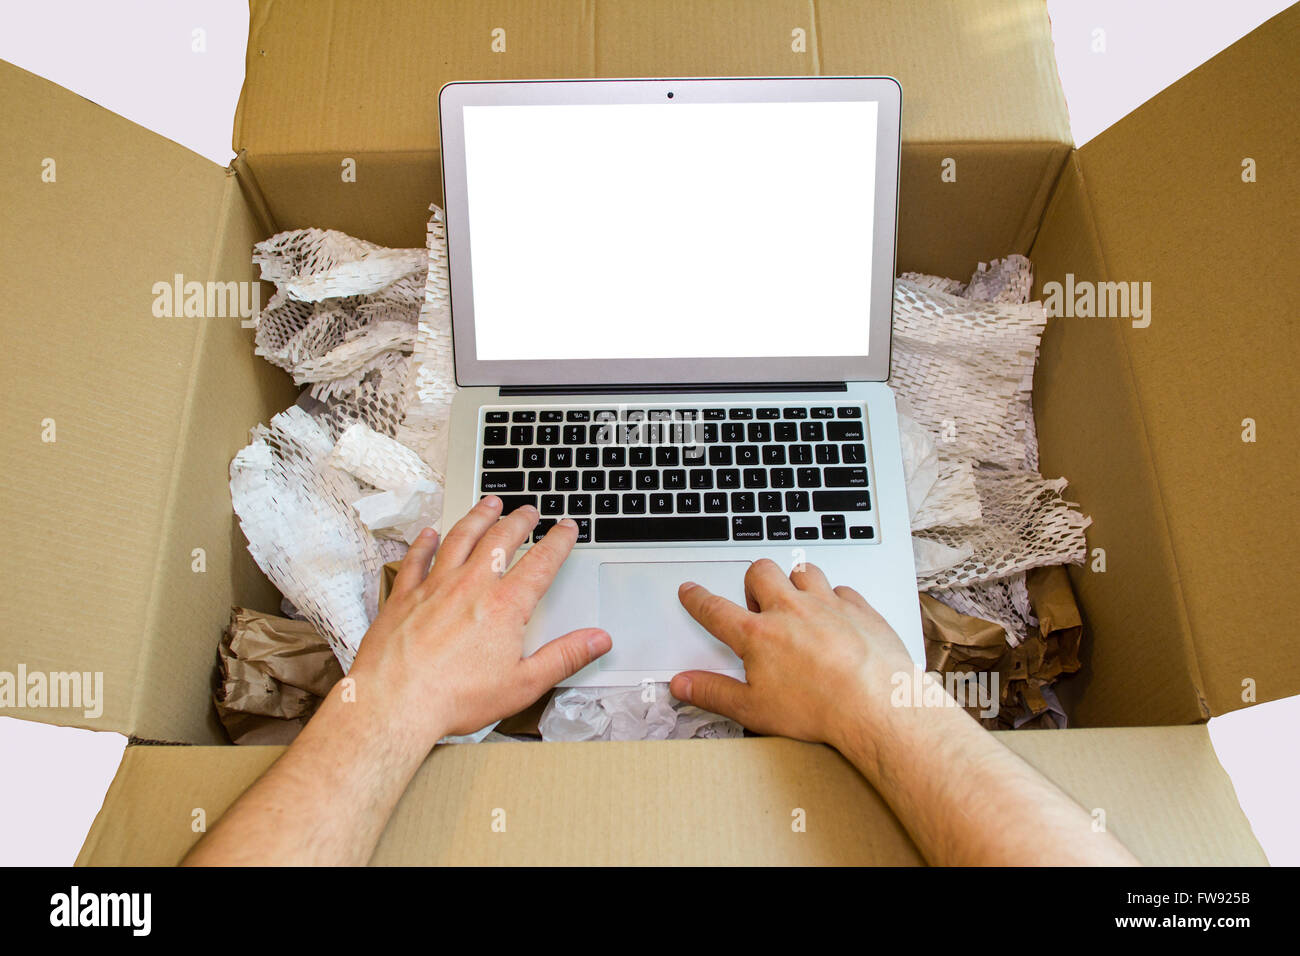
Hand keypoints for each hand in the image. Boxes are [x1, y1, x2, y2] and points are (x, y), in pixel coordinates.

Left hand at [346, 495, 610, 747]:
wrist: (395, 703)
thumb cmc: (455, 698)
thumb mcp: (523, 684)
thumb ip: (564, 658)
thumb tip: (598, 640)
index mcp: (505, 606)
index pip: (541, 564)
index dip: (558, 542)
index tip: (567, 527)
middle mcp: (471, 586)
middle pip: (501, 540)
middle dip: (520, 521)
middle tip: (529, 510)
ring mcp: (435, 586)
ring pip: (461, 538)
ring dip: (479, 517)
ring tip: (490, 503)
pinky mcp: (404, 596)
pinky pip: (416, 559)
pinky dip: (424, 543)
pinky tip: (429, 533)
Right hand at [669, 558, 913, 748]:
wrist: (877, 705)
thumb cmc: (820, 708)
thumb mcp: (753, 710)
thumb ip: (714, 693)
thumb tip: (684, 684)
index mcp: (759, 635)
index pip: (716, 610)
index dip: (698, 599)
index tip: (691, 591)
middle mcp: (791, 610)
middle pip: (761, 572)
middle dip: (753, 582)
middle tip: (758, 604)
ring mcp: (827, 605)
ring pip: (803, 571)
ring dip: (795, 582)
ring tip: (796, 603)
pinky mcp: (859, 609)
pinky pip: (842, 589)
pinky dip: (835, 598)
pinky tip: (836, 616)